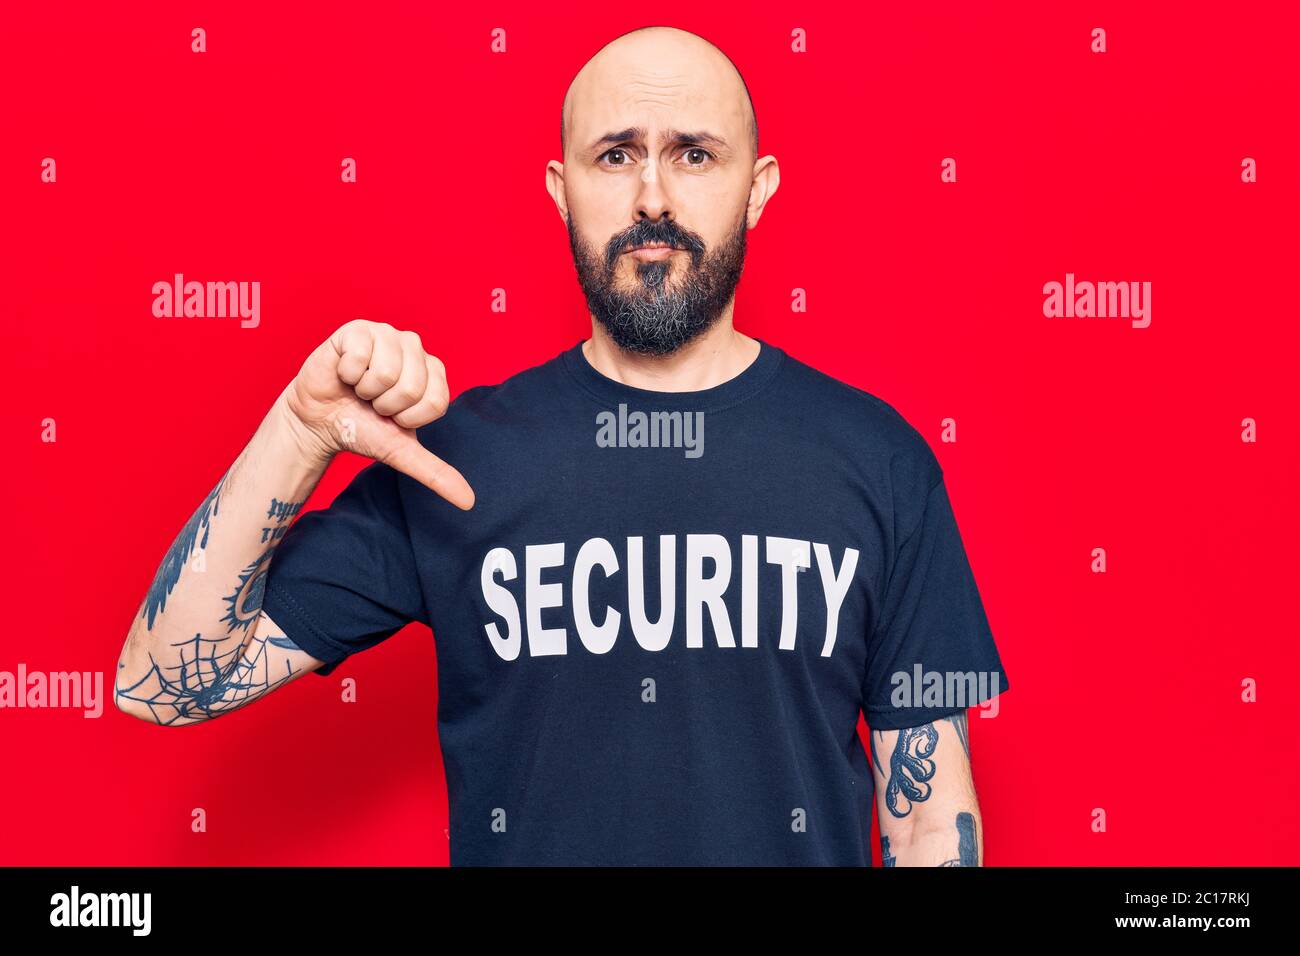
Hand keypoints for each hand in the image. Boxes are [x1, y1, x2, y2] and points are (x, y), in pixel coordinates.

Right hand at [282, 319, 474, 509]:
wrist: (319, 420)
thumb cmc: (364, 428)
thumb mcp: (401, 452)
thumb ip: (436, 473)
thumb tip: (468, 502)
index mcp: (433, 371)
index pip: (436, 402)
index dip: (409, 418)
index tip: (393, 417)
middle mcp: (414, 347)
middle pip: (411, 388)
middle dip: (385, 406)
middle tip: (372, 403)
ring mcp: (386, 333)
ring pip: (387, 373)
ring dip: (366, 391)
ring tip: (359, 389)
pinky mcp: (357, 329)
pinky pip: (359, 357)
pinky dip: (347, 375)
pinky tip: (345, 374)